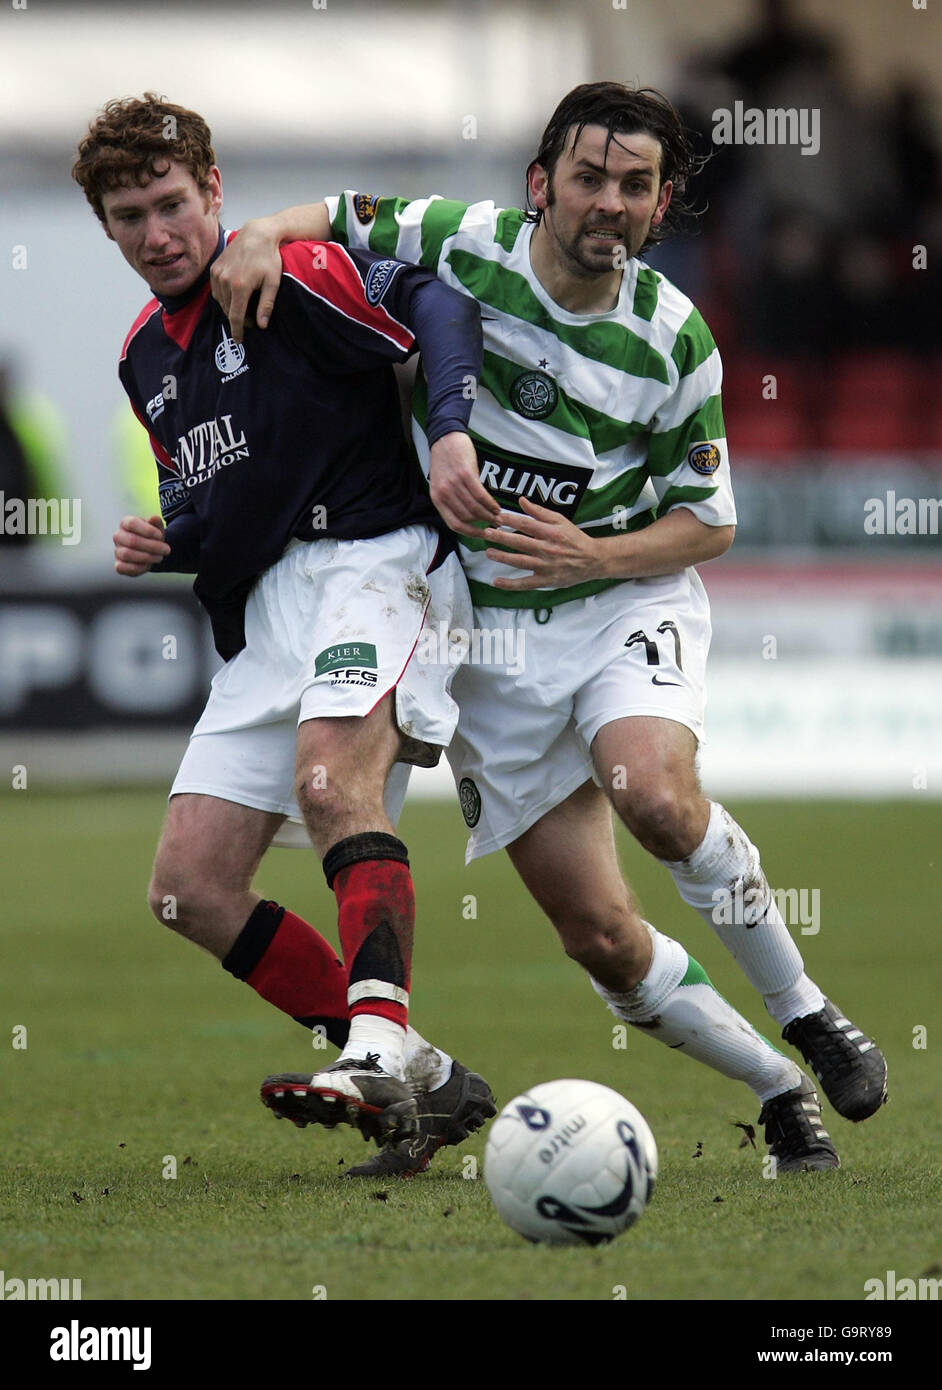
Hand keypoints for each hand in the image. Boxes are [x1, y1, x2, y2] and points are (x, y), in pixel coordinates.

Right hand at [113, 515, 169, 575]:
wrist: (151, 551)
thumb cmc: (152, 537)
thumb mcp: (157, 528)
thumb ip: (156, 522)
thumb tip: (154, 518)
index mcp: (125, 523)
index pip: (131, 523)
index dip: (148, 530)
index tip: (160, 536)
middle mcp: (118, 536)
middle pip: (132, 540)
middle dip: (152, 546)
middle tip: (167, 550)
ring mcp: (117, 551)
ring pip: (128, 554)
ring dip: (148, 557)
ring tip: (160, 557)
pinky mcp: (119, 565)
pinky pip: (125, 567)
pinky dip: (140, 567)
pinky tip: (149, 565)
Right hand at [211, 216, 282, 341]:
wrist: (257, 234)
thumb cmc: (269, 258)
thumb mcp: (273, 283)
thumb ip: (266, 305)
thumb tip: (261, 326)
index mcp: (240, 286)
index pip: (236, 317)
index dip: (237, 331)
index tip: (239, 341)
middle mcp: (225, 280)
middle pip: (228, 310)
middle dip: (238, 319)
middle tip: (250, 321)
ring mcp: (217, 273)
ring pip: (221, 302)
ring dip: (231, 308)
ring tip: (244, 308)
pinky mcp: (214, 268)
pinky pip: (216, 291)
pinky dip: (224, 297)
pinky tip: (235, 296)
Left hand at [428, 432, 500, 535]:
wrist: (445, 438)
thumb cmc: (445, 462)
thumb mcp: (442, 485)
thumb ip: (452, 501)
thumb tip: (469, 518)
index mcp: (437, 499)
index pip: (454, 524)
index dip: (470, 533)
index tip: (482, 535)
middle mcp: (444, 494)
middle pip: (467, 517)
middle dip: (484, 524)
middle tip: (496, 525)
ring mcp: (454, 484)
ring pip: (475, 508)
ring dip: (489, 515)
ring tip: (498, 517)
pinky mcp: (466, 474)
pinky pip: (481, 495)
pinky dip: (491, 503)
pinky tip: (497, 506)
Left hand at [483, 497, 601, 588]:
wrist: (592, 560)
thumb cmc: (575, 539)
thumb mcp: (560, 521)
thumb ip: (540, 512)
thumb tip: (521, 501)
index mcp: (550, 533)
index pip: (526, 524)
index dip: (510, 520)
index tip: (496, 517)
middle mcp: (547, 549)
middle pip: (520, 542)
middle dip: (501, 537)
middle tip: (486, 533)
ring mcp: (545, 566)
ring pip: (520, 561)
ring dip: (503, 557)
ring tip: (488, 552)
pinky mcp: (545, 580)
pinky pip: (525, 583)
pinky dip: (510, 584)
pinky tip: (496, 581)